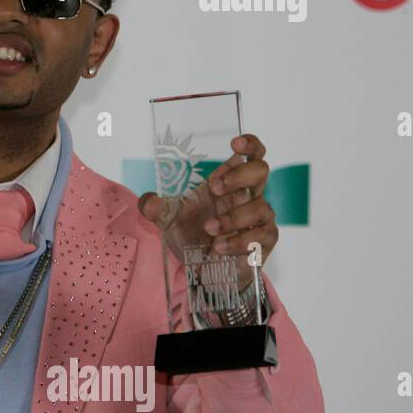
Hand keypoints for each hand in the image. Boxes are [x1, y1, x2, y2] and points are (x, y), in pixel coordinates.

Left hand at [138, 133, 277, 269]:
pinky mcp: (264, 241)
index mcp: (228, 182)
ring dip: (232, 218)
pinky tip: (219, 247)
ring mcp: (260, 218)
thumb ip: (155, 208)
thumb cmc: (192, 234)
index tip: (235, 143)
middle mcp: (248, 195)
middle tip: (214, 188)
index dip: (249, 145)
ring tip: (208, 228)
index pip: (249, 155)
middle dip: (238, 176)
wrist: (202, 269)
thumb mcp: (168, 219)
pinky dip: (238, 242)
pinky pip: (260, 236)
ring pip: (259, 207)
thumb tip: (148, 200)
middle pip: (260, 171)